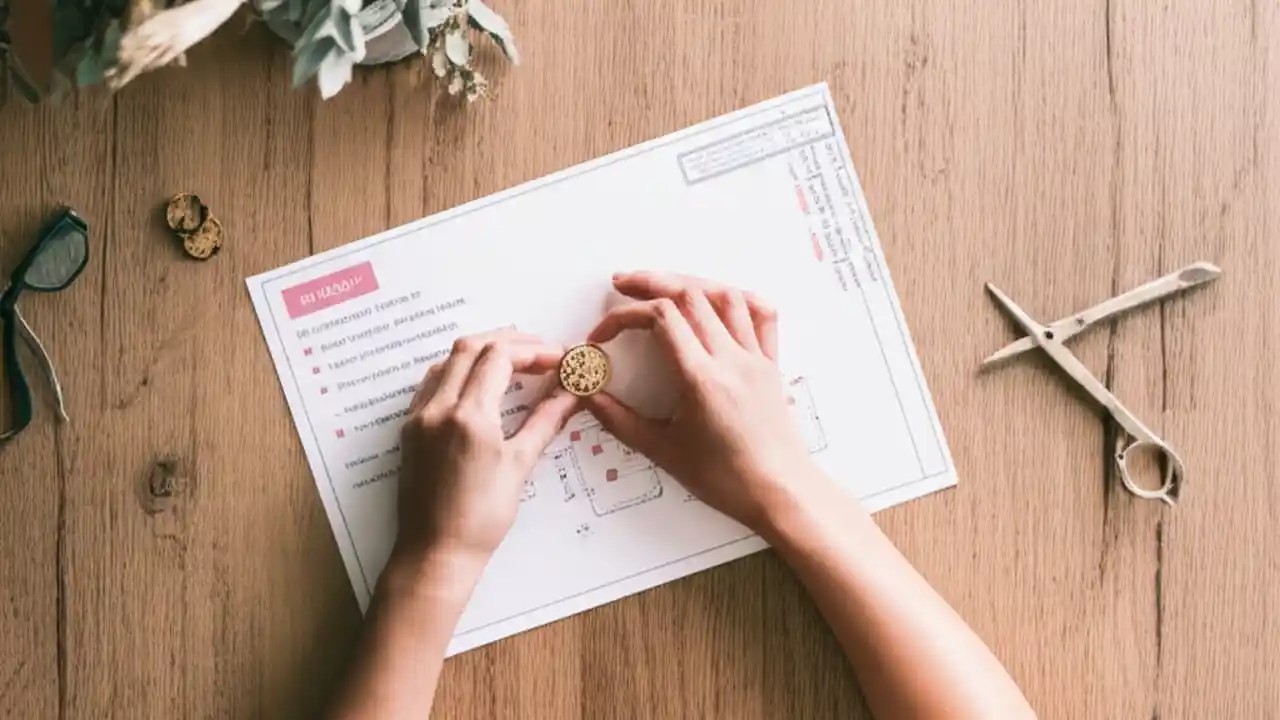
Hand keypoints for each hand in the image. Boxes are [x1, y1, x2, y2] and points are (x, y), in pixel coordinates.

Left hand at [395, 329, 579, 565]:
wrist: (436, 553)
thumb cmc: (480, 518)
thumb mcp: (520, 465)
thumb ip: (546, 420)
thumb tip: (571, 392)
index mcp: (468, 416)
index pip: (499, 357)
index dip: (532, 350)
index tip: (556, 359)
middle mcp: (437, 409)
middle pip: (471, 348)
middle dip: (508, 342)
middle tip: (538, 353)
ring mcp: (419, 417)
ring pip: (448, 362)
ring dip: (480, 353)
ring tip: (512, 363)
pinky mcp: (410, 430)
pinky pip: (431, 384)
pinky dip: (457, 372)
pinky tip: (477, 385)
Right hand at [584, 272, 820, 530]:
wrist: (780, 492)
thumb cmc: (726, 480)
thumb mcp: (664, 452)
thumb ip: (621, 421)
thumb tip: (588, 396)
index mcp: (702, 378)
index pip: (660, 318)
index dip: (624, 315)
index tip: (602, 336)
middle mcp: (731, 359)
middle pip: (690, 295)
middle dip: (651, 283)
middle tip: (622, 284)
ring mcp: (755, 358)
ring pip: (725, 296)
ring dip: (690, 282)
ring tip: (664, 285)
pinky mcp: (771, 364)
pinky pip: (762, 315)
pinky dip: (739, 297)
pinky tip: (720, 297)